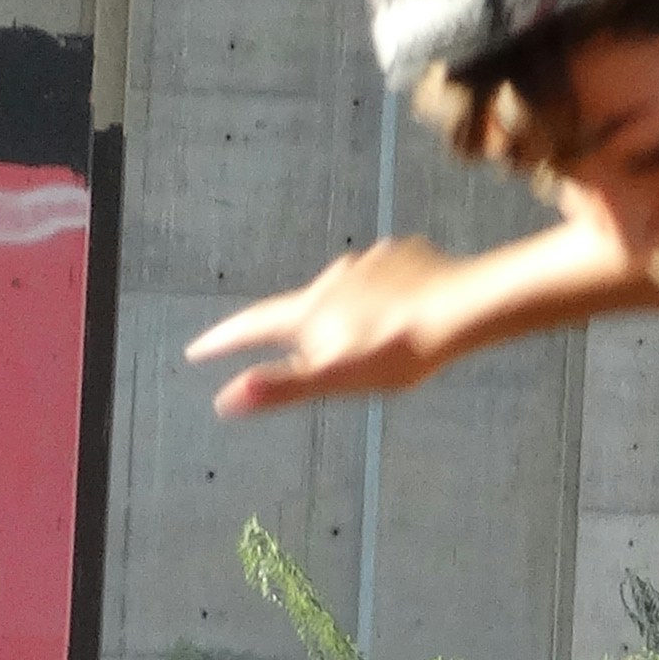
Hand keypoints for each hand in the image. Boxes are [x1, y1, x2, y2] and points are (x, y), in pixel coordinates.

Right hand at [189, 238, 467, 414]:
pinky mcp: (408, 260)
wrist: (462, 307)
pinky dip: (382, 289)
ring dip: (338, 303)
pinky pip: (386, 275)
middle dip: (289, 323)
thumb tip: (225, 399)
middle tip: (281, 338)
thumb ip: (281, 386)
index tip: (196, 350)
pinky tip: (398, 301)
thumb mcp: (334, 377)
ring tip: (345, 321)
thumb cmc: (397, 350)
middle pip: (300, 304)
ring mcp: (372, 265)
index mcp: (310, 311)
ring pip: (345, 287)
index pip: (253, 326)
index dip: (224, 340)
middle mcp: (334, 280)